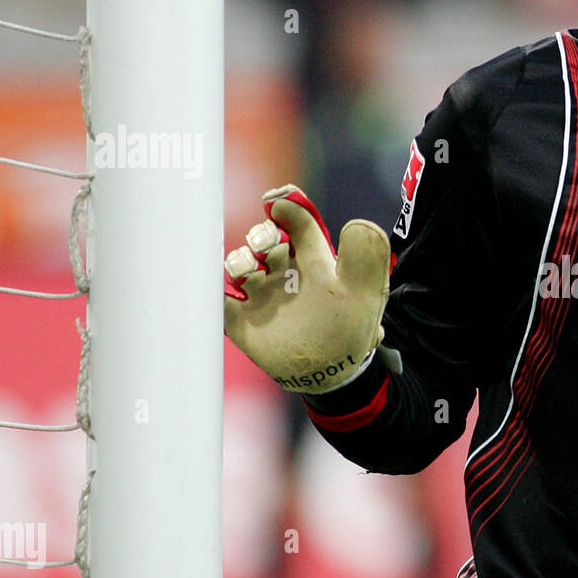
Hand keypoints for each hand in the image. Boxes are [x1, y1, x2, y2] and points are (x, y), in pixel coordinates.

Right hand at [223, 184, 389, 393]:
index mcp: (313, 260)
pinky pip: (217, 300)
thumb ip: (366, 259)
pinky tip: (222, 291)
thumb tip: (357, 223)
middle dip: (260, 233)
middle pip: (264, 238)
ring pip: (239, 263)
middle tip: (265, 243)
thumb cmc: (351, 331)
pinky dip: (210, 290)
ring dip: (238, 259)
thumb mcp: (367, 294)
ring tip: (247, 270)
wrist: (333, 374)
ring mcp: (262, 294)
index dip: (289, 207)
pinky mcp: (241, 319)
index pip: (299, 223)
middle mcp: (285, 272)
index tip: (278, 204)